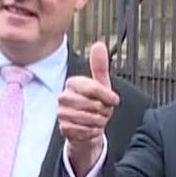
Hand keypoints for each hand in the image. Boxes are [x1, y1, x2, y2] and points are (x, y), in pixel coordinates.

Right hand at [58, 41, 118, 176]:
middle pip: (93, 105)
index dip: (107, 96)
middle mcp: (64, 97)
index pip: (93, 88)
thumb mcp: (101, 85)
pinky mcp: (63, 128)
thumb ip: (100, 66)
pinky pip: (86, 130)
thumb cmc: (96, 104)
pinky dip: (93, 131)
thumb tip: (99, 44)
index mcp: (73, 83)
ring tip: (97, 119)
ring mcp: (62, 113)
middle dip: (104, 111)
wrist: (88, 127)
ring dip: (100, 121)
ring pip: (90, 118)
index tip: (113, 100)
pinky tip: (91, 128)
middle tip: (103, 111)